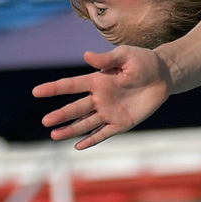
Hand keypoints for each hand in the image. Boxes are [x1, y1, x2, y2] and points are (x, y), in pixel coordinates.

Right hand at [32, 47, 171, 148]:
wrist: (164, 76)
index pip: (71, 85)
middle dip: (61, 115)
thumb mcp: (126, 55)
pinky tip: (78, 146)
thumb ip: (106, 58)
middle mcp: (99, 98)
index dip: (54, 88)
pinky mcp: (121, 123)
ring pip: (85, 123)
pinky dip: (91, 140)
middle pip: (76, 108)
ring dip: (70, 129)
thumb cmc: (143, 61)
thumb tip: (86, 55)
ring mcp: (109, 112)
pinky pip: (103, 133)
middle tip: (46, 121)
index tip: (36, 91)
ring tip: (54, 135)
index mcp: (97, 80)